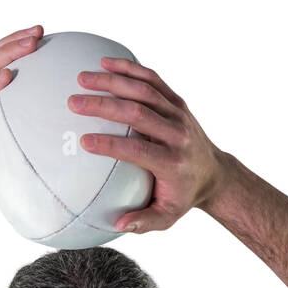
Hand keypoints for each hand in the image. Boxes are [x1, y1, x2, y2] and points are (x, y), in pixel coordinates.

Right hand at [69, 58, 224, 233]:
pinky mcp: (177, 101)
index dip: (111, 144)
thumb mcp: (167, 216)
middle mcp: (177, 134)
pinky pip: (153, 80)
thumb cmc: (182, 197)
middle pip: (138, 113)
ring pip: (145, 90)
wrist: (213, 173)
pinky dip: (130, 68)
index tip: (84, 141)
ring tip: (82, 77)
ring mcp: (178, 113)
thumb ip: (144, 222)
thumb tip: (118, 226)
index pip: (138, 149)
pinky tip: (104, 62)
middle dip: (104, 105)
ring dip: (112, 81)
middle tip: (74, 101)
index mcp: (171, 162)